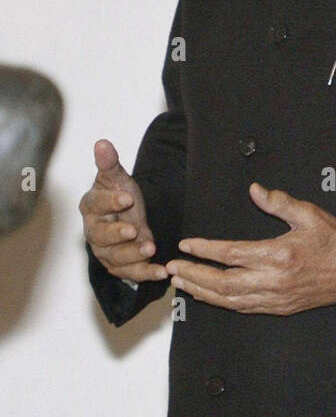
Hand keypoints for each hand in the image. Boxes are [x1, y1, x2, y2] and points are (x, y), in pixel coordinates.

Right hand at [79, 138, 167, 283]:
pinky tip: (162, 271)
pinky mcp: (121, 266)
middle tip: (134, 231)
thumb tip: (102, 143)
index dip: (110, 202)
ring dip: (133, 255)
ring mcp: (106, 251)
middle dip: (117, 234)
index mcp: (91, 206)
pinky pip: (131, 273)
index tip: (128, 197)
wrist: (131, 217)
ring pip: (115, 257)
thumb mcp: (118, 177)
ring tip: (151, 248)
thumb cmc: (120, 196)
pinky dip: (146, 274)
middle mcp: (94, 231)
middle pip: (100, 236)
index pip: (96, 204)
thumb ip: (110, 163)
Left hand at [164, 182, 335, 313]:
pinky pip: (243, 308)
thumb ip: (280, 202)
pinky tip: (209, 296)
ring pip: (229, 300)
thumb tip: (255, 190)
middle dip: (193, 275)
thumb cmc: (335, 242)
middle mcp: (272, 280)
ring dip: (202, 291)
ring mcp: (275, 298)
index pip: (230, 254)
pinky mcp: (279, 307)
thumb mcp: (310, 214)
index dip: (204, 249)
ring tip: (182, 282)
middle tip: (172, 268)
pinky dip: (221, 302)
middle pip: (222, 283)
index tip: (186, 245)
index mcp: (278, 255)